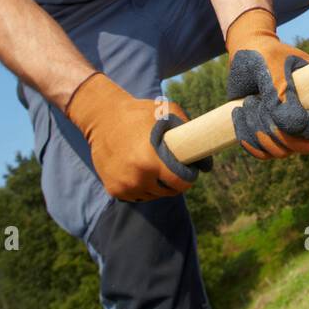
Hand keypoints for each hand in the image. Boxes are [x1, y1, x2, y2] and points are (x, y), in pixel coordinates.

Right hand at [64, 71, 210, 201]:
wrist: (102, 117)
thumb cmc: (139, 113)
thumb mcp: (167, 112)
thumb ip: (188, 130)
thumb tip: (206, 161)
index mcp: (150, 160)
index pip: (180, 184)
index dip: (187, 179)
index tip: (187, 171)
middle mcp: (136, 177)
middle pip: (167, 192)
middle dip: (172, 182)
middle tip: (170, 168)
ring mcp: (124, 186)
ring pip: (151, 196)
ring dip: (156, 186)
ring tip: (153, 167)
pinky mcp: (114, 190)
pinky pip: (136, 196)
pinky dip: (141, 187)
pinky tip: (139, 171)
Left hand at [223, 7, 308, 159]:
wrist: (244, 53)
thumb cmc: (262, 54)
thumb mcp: (271, 67)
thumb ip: (282, 94)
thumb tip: (296, 126)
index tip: (293, 114)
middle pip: (307, 146)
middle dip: (278, 130)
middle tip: (258, 103)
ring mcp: (290, 129)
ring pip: (282, 152)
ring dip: (258, 131)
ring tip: (248, 102)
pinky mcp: (269, 136)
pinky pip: (262, 154)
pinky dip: (247, 138)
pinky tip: (238, 113)